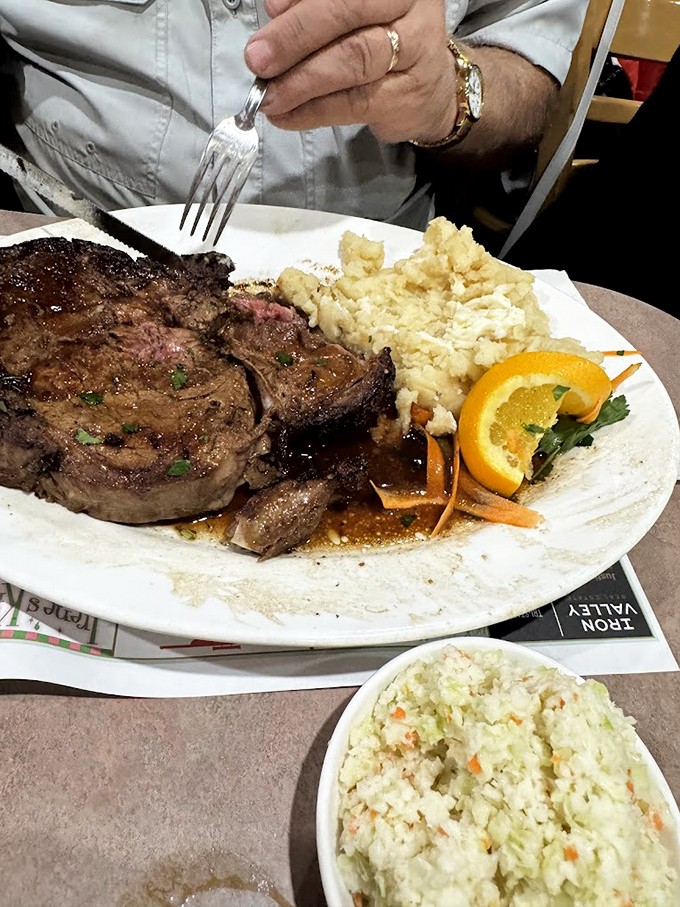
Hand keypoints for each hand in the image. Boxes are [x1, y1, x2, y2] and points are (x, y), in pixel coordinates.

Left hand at [244, 0, 457, 143]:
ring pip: (353, 60)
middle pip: (349, 13)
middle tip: (258, 59)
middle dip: (296, 37)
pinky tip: (287, 115)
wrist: (429, 88)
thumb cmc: (380, 37)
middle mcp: (412, 6)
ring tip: (269, 95)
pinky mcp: (407, 96)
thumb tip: (275, 8)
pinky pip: (355, 102)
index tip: (270, 8)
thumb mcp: (350, 10)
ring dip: (301, 81)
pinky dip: (314, 111)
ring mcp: (416, 51)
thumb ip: (315, 5)